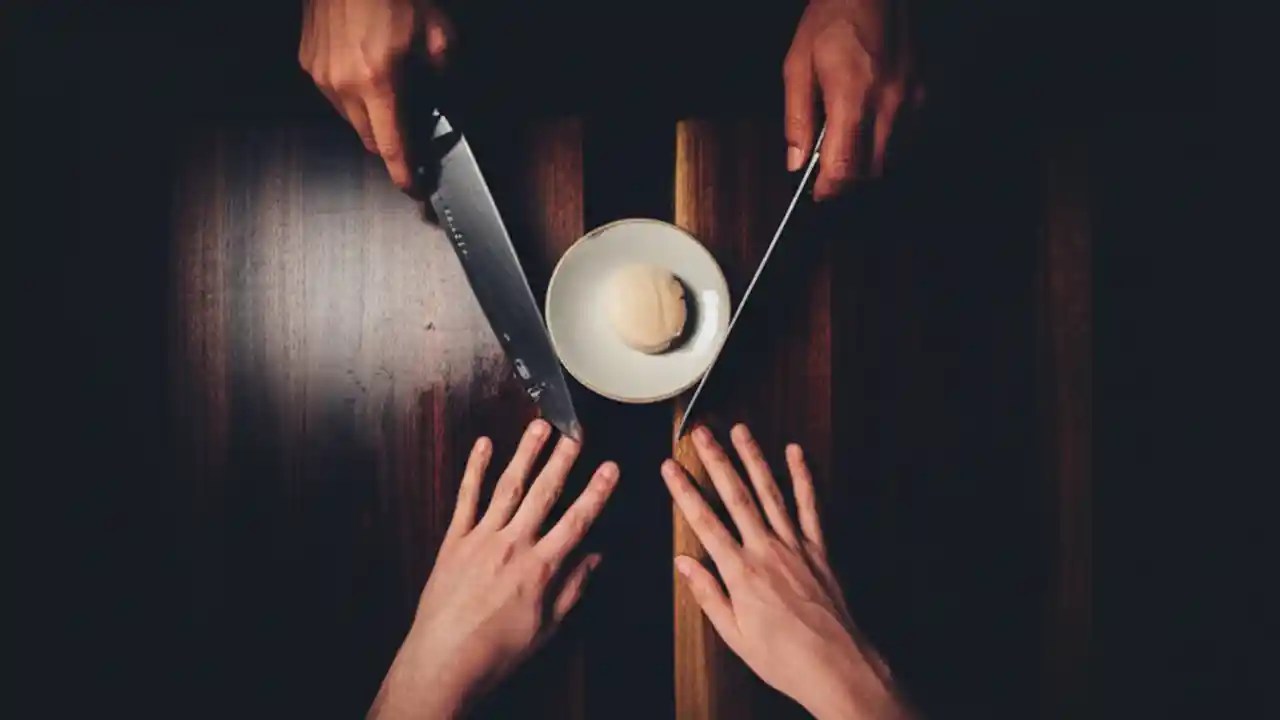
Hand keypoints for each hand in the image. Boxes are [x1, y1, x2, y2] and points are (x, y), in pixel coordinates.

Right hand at [298, 0, 452, 189]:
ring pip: (352, 121)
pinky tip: (370, 71)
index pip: (392, 148)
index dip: (405, 176)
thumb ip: (447, 81)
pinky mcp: (309, 65)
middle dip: (394, 144)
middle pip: (371, 141)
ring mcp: (322, 76)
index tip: (415, 190)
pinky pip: (337, 98)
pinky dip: (356, 97)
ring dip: (374, 118)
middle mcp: (344, 85)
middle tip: (414, 131)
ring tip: (392, 88)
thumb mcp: (438, 37)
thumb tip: (449, 111)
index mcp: (379, 82)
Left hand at [369, 419, 619, 719]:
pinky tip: (483, 445)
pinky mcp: (455, 541)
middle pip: (544, 494)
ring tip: (539, 427)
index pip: (576, 521)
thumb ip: (572, 587)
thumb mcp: (547, 627)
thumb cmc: (497, 651)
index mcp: (540, 568)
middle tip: (575, 433)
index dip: (596, 493)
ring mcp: (481, 539)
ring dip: (525, 455)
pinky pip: (466, 499)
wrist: (444, 660)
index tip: (610, 469)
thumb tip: (595, 557)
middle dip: (562, 461)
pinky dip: (475, 470)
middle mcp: (513, 546)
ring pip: (508, 487)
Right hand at [664, 425, 910, 719]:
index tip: (669, 467)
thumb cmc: (783, 657)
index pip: (704, 522)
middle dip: (715, 461)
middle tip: (700, 433)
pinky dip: (803, 477)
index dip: (684, 491)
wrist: (835, 665)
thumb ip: (707, 594)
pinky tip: (795, 454)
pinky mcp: (819, 549)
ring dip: (753, 458)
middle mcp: (766, 550)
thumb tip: (683, 562)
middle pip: (736, 496)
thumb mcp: (734, 634)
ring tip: (740, 431)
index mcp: (740, 573)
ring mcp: (795, 545)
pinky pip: (810, 506)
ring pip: (770, 492)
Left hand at [784, 0, 917, 197]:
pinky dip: (888, 146)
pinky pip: (908, 137)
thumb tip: (795, 161)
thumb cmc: (832, 19)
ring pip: (894, 159)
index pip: (845, 165)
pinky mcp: (923, 92)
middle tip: (828, 177)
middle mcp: (887, 102)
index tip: (817, 195)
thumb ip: (796, 119)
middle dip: (848, 182)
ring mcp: (911, 98)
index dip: (830, 189)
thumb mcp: (798, 65)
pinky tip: (870, 133)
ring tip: (847, 154)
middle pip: (872, 171)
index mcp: (851, 95)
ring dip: (869, 167)